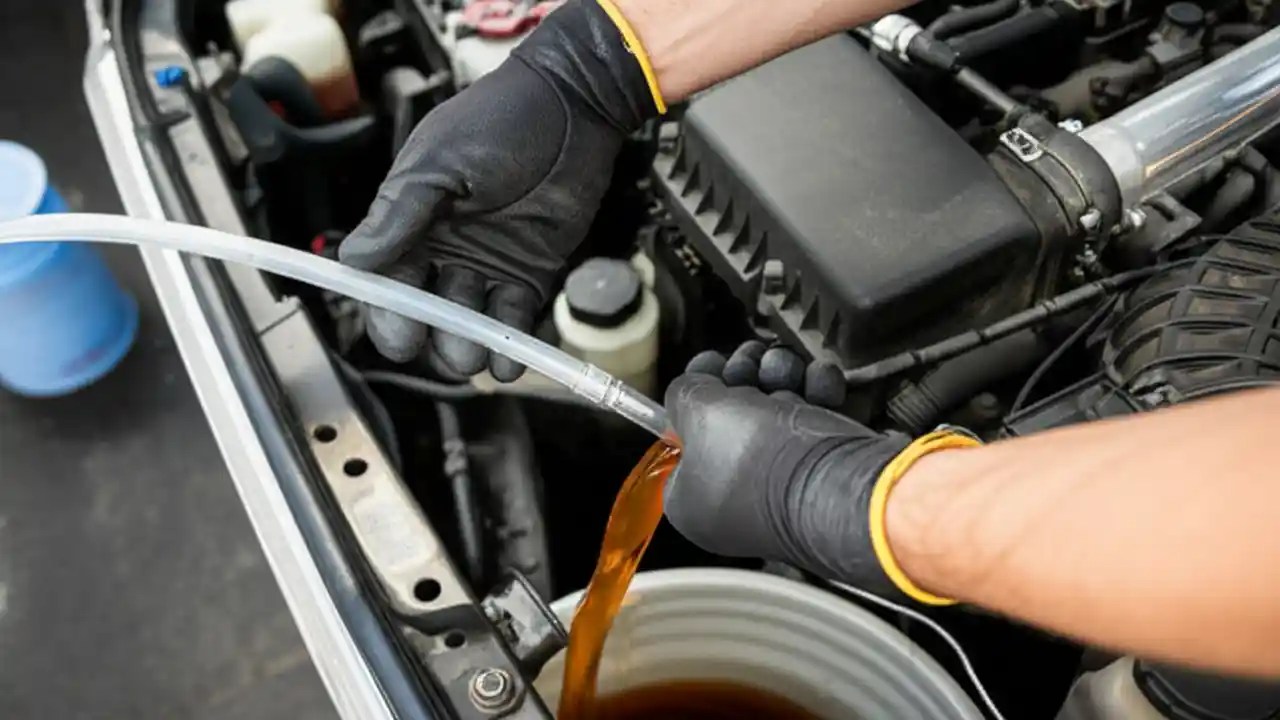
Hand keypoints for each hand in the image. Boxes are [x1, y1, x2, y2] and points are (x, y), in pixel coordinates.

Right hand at [340, 1, 658, 379]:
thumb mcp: (441, 162)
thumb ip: (401, 211)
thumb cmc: (502, 121)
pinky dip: (510, 345)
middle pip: (426, 315)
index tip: (403, 335)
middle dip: (435, 339)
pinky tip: (508, 361)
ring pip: (469, 325)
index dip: (390, 316)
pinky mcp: (530, 273)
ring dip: (471, 348)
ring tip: (480, 356)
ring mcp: (488, 265)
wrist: (574, 107)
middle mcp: (445, 250)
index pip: (386, 285)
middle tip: (452, 348)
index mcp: (412, 223)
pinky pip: (513, 320)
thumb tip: (356, 259)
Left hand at [664, 343, 913, 596]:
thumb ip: (684, 392)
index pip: (680, 439)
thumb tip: (690, 388)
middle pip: (731, 419)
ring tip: (788, 374)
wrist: (845, 487)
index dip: (694, 396)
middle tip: (751, 366)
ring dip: (782, 378)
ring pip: (776, 412)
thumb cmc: (761, 461)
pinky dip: (818, 393)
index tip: (709, 370)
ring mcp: (785, 487)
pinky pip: (815, 419)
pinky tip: (820, 384)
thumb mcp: (698, 411)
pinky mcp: (827, 471)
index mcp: (693, 502)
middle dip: (744, 379)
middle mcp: (737, 500)